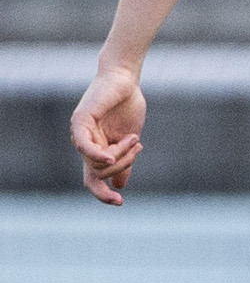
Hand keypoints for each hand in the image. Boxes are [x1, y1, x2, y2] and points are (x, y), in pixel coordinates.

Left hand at [70, 65, 143, 206]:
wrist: (125, 79)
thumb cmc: (127, 106)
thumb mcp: (130, 140)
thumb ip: (124, 162)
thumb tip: (119, 186)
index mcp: (95, 151)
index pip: (93, 180)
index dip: (102, 194)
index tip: (120, 202)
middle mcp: (84, 145)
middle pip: (99, 172)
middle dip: (123, 165)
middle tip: (138, 145)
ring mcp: (80, 134)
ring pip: (97, 162)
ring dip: (121, 154)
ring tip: (133, 137)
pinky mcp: (80, 123)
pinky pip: (85, 148)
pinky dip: (98, 155)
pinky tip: (111, 156)